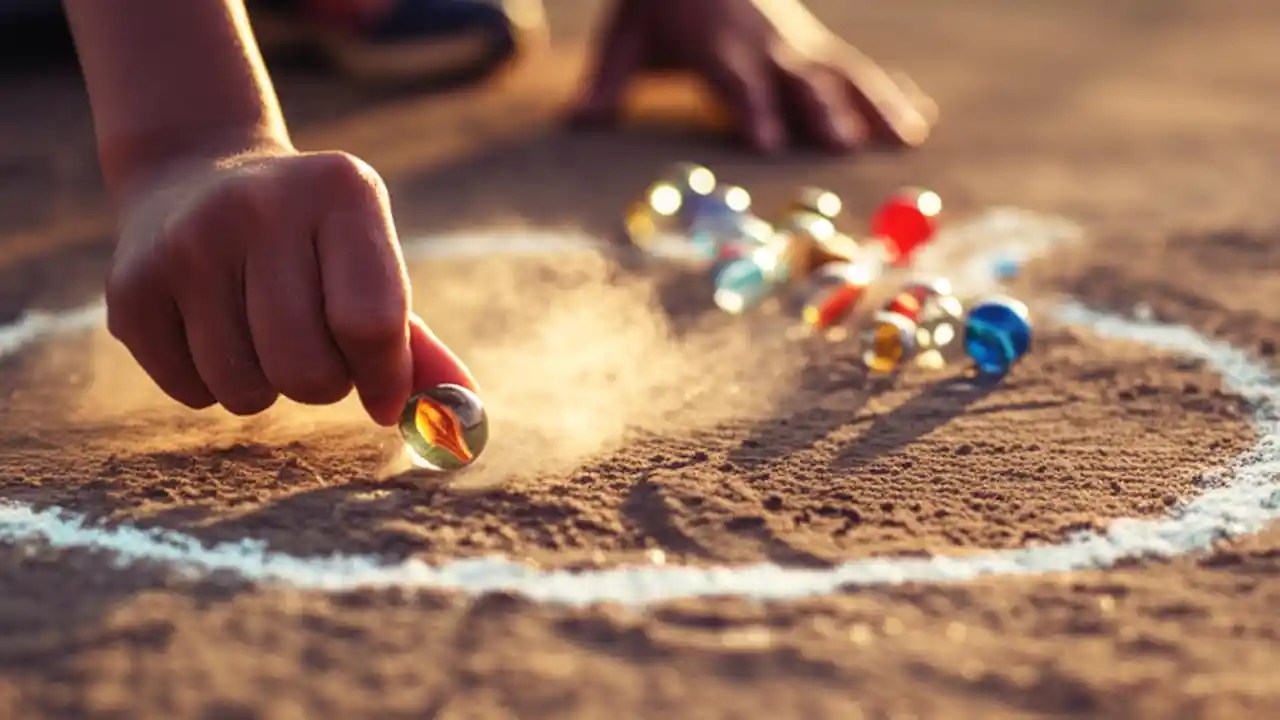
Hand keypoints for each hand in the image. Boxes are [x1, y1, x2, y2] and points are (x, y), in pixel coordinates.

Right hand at [107, 146, 473, 424]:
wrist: (195, 171)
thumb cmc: (312, 241)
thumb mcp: (370, 261)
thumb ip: (415, 343)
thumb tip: (462, 420)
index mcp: (340, 191)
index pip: (372, 322)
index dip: (385, 378)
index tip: (385, 396)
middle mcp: (258, 207)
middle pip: (308, 370)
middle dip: (323, 385)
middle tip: (316, 352)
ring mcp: (185, 243)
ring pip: (247, 391)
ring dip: (266, 387)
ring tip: (261, 332)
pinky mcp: (130, 286)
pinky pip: (192, 393)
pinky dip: (212, 384)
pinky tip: (213, 327)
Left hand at [573, 0, 935, 152]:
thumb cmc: (656, 3)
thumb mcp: (626, 34)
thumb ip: (608, 80)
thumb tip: (580, 122)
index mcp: (718, 45)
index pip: (737, 80)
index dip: (753, 109)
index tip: (766, 144)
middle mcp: (766, 46)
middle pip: (798, 78)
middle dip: (821, 111)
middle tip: (844, 147)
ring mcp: (797, 45)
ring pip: (842, 74)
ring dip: (874, 106)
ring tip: (907, 138)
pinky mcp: (815, 49)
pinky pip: (857, 69)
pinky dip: (888, 91)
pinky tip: (918, 117)